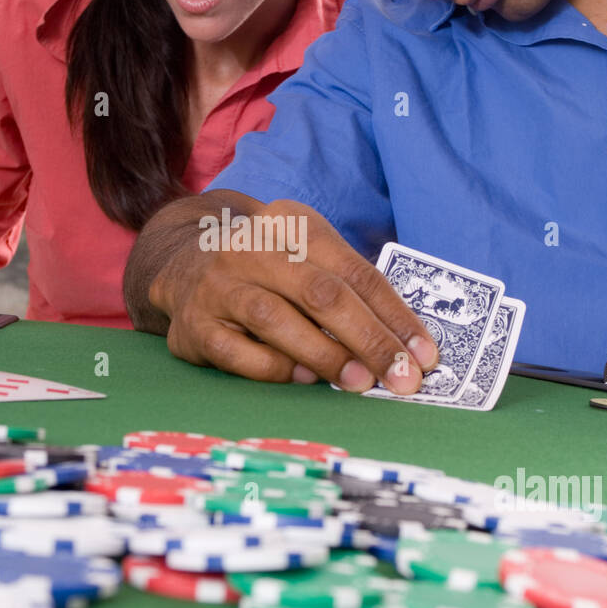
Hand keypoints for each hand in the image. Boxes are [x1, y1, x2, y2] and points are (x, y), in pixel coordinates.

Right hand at [149, 196, 438, 391]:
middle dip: (370, 340)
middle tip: (402, 378)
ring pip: (276, 320)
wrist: (181, 262)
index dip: (394, 315)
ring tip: (360, 382)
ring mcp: (218, 285)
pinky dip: (276, 368)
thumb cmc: (267, 269)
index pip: (354, 270)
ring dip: (325, 356)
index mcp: (291, 224)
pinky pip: (239, 353)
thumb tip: (403, 344)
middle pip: (321, 294)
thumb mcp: (306, 255)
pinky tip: (304, 379)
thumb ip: (348, 288)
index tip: (425, 354)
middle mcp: (250, 248)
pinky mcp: (194, 324)